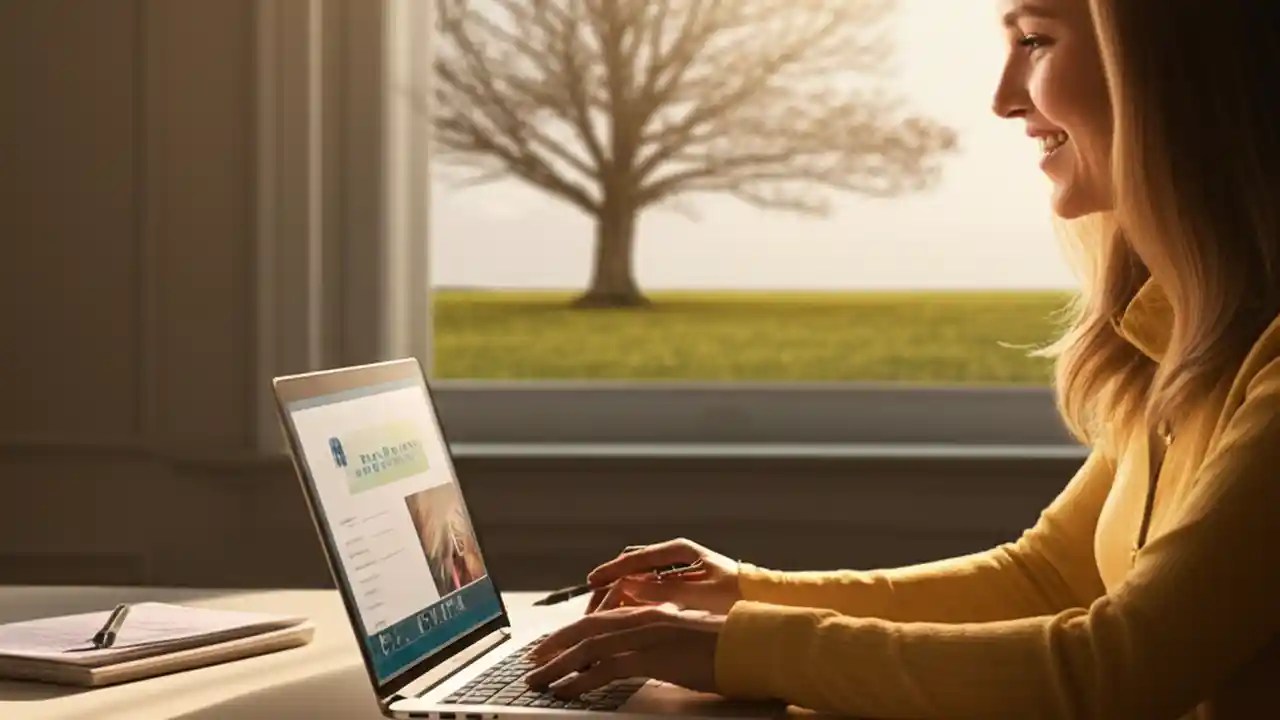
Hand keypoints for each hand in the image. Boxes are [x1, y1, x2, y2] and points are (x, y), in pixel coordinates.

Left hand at [524, 603, 723, 697]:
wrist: (750, 645)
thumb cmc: (725, 648)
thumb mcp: (683, 643)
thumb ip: (658, 646)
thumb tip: (639, 661)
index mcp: (651, 612)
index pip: (600, 619)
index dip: (571, 633)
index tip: (551, 647)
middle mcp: (644, 618)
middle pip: (586, 629)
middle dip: (554, 646)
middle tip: (533, 663)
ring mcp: (647, 636)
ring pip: (588, 648)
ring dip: (557, 665)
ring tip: (537, 681)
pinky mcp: (652, 657)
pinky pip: (604, 669)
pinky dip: (578, 680)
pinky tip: (564, 691)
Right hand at [586, 538, 742, 614]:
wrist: (766, 603)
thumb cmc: (740, 596)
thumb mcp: (701, 594)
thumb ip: (664, 591)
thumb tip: (628, 587)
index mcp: (680, 550)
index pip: (636, 557)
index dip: (611, 570)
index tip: (592, 582)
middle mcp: (675, 558)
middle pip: (632, 568)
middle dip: (610, 587)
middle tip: (592, 608)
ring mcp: (677, 573)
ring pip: (637, 581)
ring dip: (619, 597)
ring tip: (603, 617)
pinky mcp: (680, 589)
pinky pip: (648, 593)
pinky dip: (633, 604)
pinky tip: (625, 619)